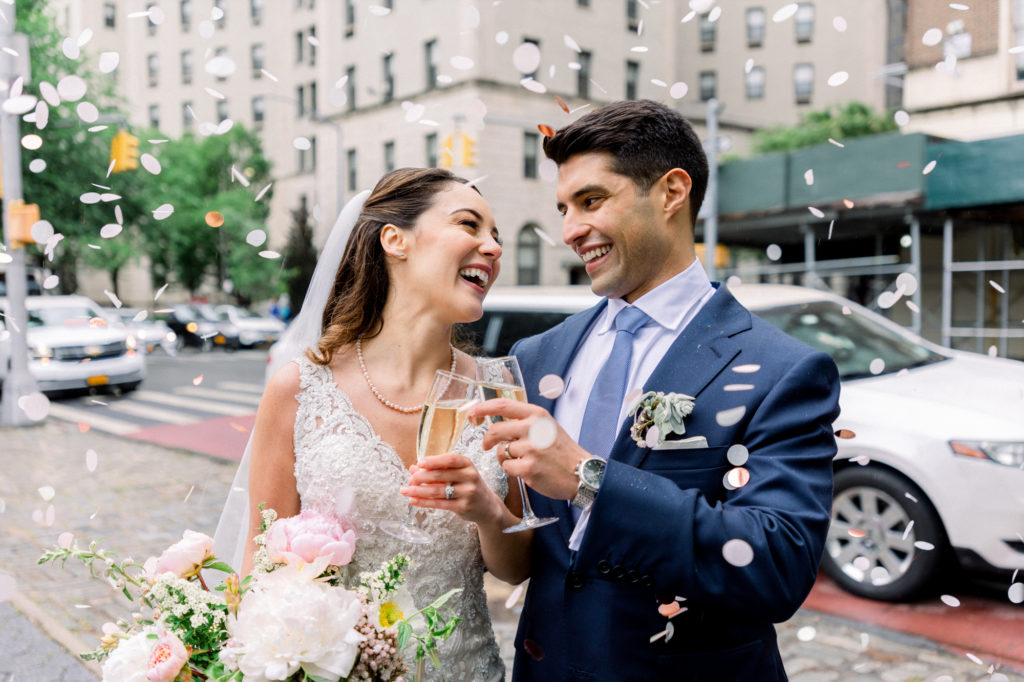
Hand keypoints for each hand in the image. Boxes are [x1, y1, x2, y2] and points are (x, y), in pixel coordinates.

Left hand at [401, 453, 504, 525]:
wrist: (486, 506)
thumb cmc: (467, 486)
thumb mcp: (456, 474)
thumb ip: (437, 470)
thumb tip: (413, 468)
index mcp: (467, 464)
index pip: (450, 459)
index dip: (434, 461)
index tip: (420, 463)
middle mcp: (469, 476)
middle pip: (441, 475)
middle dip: (421, 477)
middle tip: (410, 479)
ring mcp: (467, 492)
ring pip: (438, 491)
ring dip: (418, 491)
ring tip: (405, 490)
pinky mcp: (463, 506)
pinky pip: (440, 504)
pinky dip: (424, 502)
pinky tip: (413, 500)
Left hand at [469, 399, 587, 500]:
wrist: (581, 472)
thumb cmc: (561, 450)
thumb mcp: (547, 426)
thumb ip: (524, 420)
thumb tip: (496, 418)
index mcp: (537, 415)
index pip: (502, 405)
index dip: (482, 408)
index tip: (472, 413)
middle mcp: (533, 428)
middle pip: (495, 430)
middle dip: (487, 439)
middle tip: (486, 445)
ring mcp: (531, 448)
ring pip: (502, 451)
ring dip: (505, 457)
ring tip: (521, 460)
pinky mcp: (529, 467)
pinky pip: (507, 467)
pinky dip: (511, 470)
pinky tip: (525, 470)